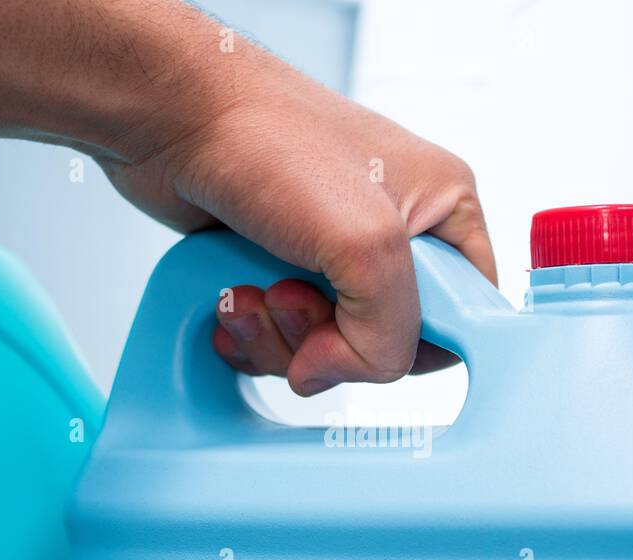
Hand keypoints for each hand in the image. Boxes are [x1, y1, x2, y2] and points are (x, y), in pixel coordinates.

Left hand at [99, 40, 495, 395]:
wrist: (171, 115)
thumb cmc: (267, 137)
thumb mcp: (365, 241)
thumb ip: (389, 329)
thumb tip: (352, 372)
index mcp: (444, 211)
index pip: (462, 316)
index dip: (413, 345)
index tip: (363, 339)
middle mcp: (395, 233)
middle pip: (386, 343)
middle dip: (328, 341)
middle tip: (290, 298)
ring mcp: (335, 253)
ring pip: (327, 349)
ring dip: (279, 340)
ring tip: (250, 293)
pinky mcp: (282, 268)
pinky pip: (282, 340)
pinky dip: (252, 335)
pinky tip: (231, 299)